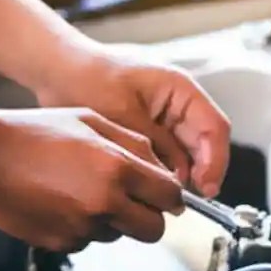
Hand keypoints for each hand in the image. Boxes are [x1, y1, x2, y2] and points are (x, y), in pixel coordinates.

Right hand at [0, 108, 183, 251]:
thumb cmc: (32, 133)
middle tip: (131, 201)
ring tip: (80, 193)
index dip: (169, 196)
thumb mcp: (90, 120)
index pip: (170, 196)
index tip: (162, 194)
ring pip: (118, 236)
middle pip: (153, 230)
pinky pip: (86, 241)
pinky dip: (81, 228)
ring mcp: (82, 228)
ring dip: (111, 220)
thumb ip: (134, 144)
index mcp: (117, 169)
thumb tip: (162, 170)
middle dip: (148, 217)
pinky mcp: (60, 244)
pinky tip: (60, 203)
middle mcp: (104, 204)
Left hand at [35, 43, 230, 197]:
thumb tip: (175, 179)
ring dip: (177, 175)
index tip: (205, 189)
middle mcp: (177, 103)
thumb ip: (154, 146)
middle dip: (196, 173)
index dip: (215, 161)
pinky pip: (162, 154)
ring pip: (183, 153)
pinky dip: (158, 170)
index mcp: (180, 89)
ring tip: (160, 195)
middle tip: (179, 200)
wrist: (56, 70)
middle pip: (203, 143)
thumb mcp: (123, 114)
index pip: (214, 127)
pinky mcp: (146, 130)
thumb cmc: (87, 79)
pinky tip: (147, 185)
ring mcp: (162, 117)